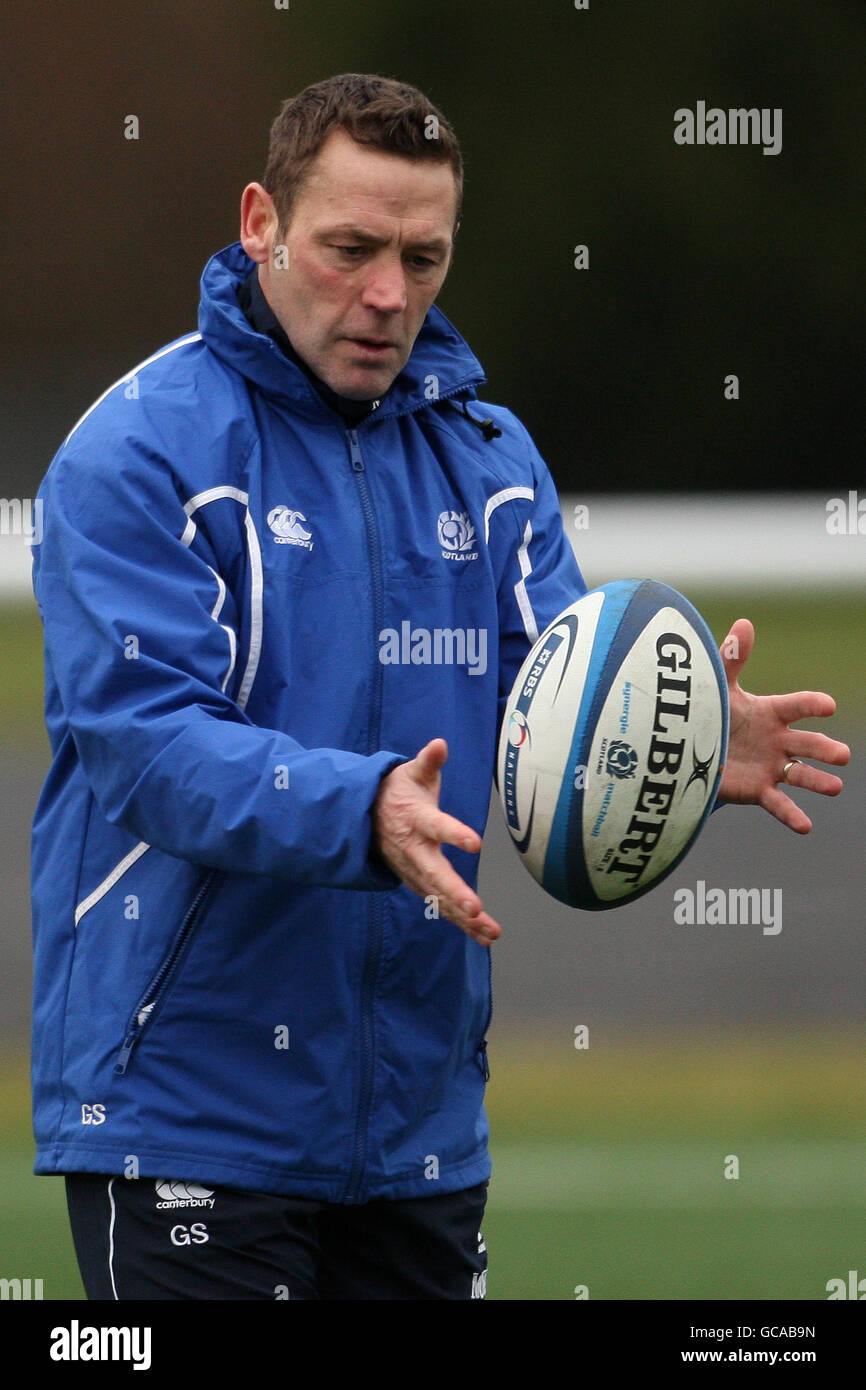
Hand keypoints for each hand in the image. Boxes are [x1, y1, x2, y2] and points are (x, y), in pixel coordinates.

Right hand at [372, 738, 501, 944]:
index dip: (455, 833)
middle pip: (434, 873)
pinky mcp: (417, 883)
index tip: (475, 842)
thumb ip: (428, 761)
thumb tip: (439, 744)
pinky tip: (485, 936)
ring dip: (464, 917)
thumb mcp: (410, 772)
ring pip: (439, 897)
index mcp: (416, 819)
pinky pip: (440, 906)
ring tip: (491, 931)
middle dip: (455, 893)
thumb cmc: (398, 791)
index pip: (437, 826)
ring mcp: (413, 870)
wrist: (363, 816)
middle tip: (476, 908)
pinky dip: (462, 924)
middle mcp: (413, 849)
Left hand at [717, 618, 850, 832]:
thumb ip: (732, 659)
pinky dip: (792, 815)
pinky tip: (807, 826)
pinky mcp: (759, 790)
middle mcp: (778, 741)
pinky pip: (779, 804)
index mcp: (771, 713)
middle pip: (808, 743)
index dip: (811, 705)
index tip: (827, 706)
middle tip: (842, 755)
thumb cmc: (715, 713)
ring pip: (801, 775)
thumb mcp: (720, 687)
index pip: (796, 706)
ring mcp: (771, 767)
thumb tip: (743, 623)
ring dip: (819, 781)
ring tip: (836, 786)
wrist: (694, 748)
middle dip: (825, 748)